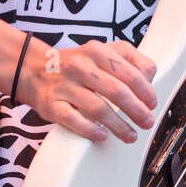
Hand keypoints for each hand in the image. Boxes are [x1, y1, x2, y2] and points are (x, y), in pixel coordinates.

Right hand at [17, 38, 158, 143]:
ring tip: (130, 135)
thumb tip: (149, 81)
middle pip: (117, 91)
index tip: (152, 104)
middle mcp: (80, 65)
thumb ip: (129, 61)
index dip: (146, 91)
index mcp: (97, 51)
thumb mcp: (103, 52)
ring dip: (119, 126)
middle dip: (137, 111)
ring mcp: (64, 85)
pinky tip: (103, 135)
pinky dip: (91, 130)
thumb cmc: (76, 65)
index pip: (130, 72)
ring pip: (98, 108)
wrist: (33, 69)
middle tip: (147, 122)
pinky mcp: (51, 103)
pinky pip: (74, 120)